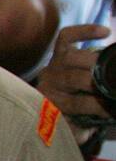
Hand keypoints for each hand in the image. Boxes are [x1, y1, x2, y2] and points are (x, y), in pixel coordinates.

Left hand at [37, 24, 112, 138]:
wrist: (54, 100)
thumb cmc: (72, 114)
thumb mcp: (78, 126)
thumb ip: (83, 128)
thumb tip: (93, 127)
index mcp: (54, 104)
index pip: (77, 104)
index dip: (98, 105)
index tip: (111, 108)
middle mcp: (50, 83)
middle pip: (73, 79)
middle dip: (96, 82)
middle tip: (111, 85)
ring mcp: (53, 65)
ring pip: (69, 58)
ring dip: (93, 60)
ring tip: (110, 63)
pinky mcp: (59, 50)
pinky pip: (67, 36)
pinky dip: (84, 31)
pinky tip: (105, 32)